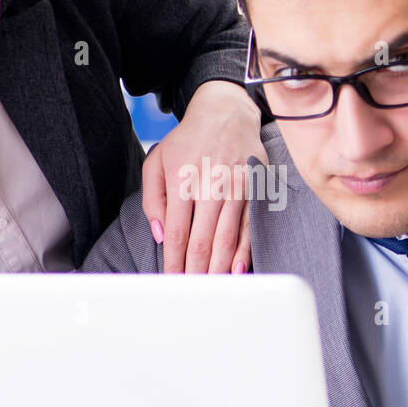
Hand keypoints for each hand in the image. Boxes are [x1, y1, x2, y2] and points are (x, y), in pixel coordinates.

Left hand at [141, 80, 264, 273]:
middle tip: (192, 295)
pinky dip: (244, 250)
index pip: (178, 232)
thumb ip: (153, 200)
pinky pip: (249, 226)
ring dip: (218, 267)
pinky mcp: (254, 188)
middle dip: (195, 271)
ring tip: (212, 288)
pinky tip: (237, 269)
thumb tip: (162, 236)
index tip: (172, 282)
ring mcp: (236, 187)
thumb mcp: (157, 162)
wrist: (225, 111)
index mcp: (182, 180)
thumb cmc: (187, 141)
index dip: (174, 262)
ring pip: (226, 237)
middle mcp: (210, 185)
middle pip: (202, 240)